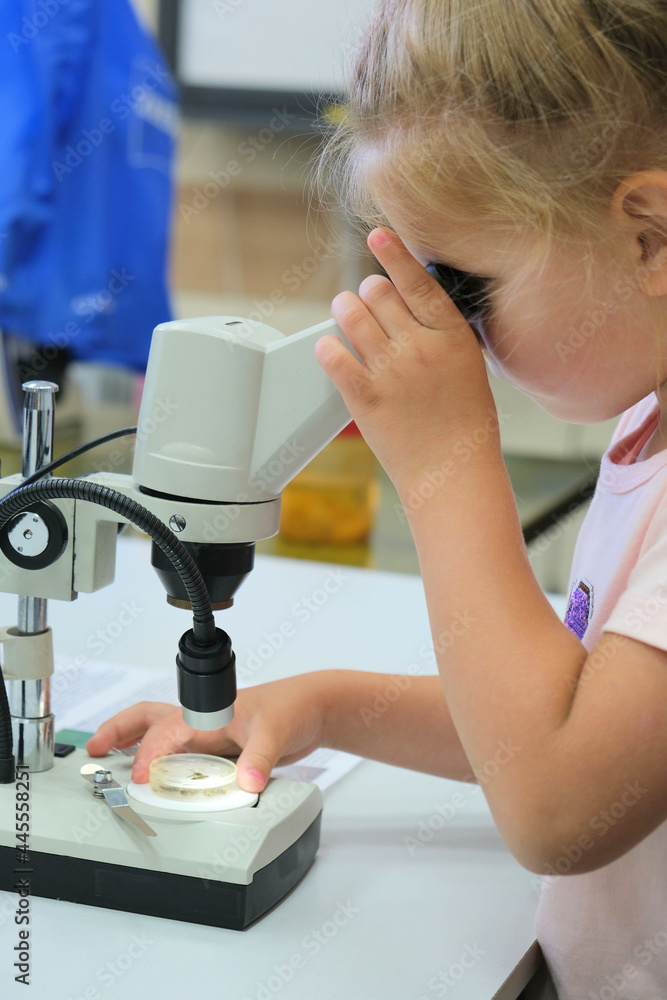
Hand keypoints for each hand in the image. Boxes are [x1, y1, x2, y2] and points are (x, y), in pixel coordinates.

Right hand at [86, 673, 332, 792]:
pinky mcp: (219, 745)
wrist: (314, 708)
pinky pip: (182, 751)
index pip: (167, 733)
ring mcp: (209, 732)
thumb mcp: (276, 734)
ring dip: (135, 740)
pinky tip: (160, 774)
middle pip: (150, 719)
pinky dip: (163, 759)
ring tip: (111, 755)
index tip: (140, 779)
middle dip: (119, 731)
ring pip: (161, 731)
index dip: (150, 756)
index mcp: (208, 714)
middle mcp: (203, 721)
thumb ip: (258, 760)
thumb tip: (246, 783)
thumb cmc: (293, 707)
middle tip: (96, 749)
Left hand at [316, 228, 498, 497]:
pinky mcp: (365, 398)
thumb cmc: (466, 426)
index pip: (417, 282)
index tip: (379, 236)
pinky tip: (328, 346)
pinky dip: (326, 346)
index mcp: (451, 337)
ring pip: (352, 315)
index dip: (394, 254)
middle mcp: (420, 348)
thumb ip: (441, 334)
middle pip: (378, 293)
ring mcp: (391, 372)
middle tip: (364, 295)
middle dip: (366, 289)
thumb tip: (412, 305)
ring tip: (344, 309)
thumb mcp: (469, 368)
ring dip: (344, 307)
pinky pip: (333, 356)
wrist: (454, 475)